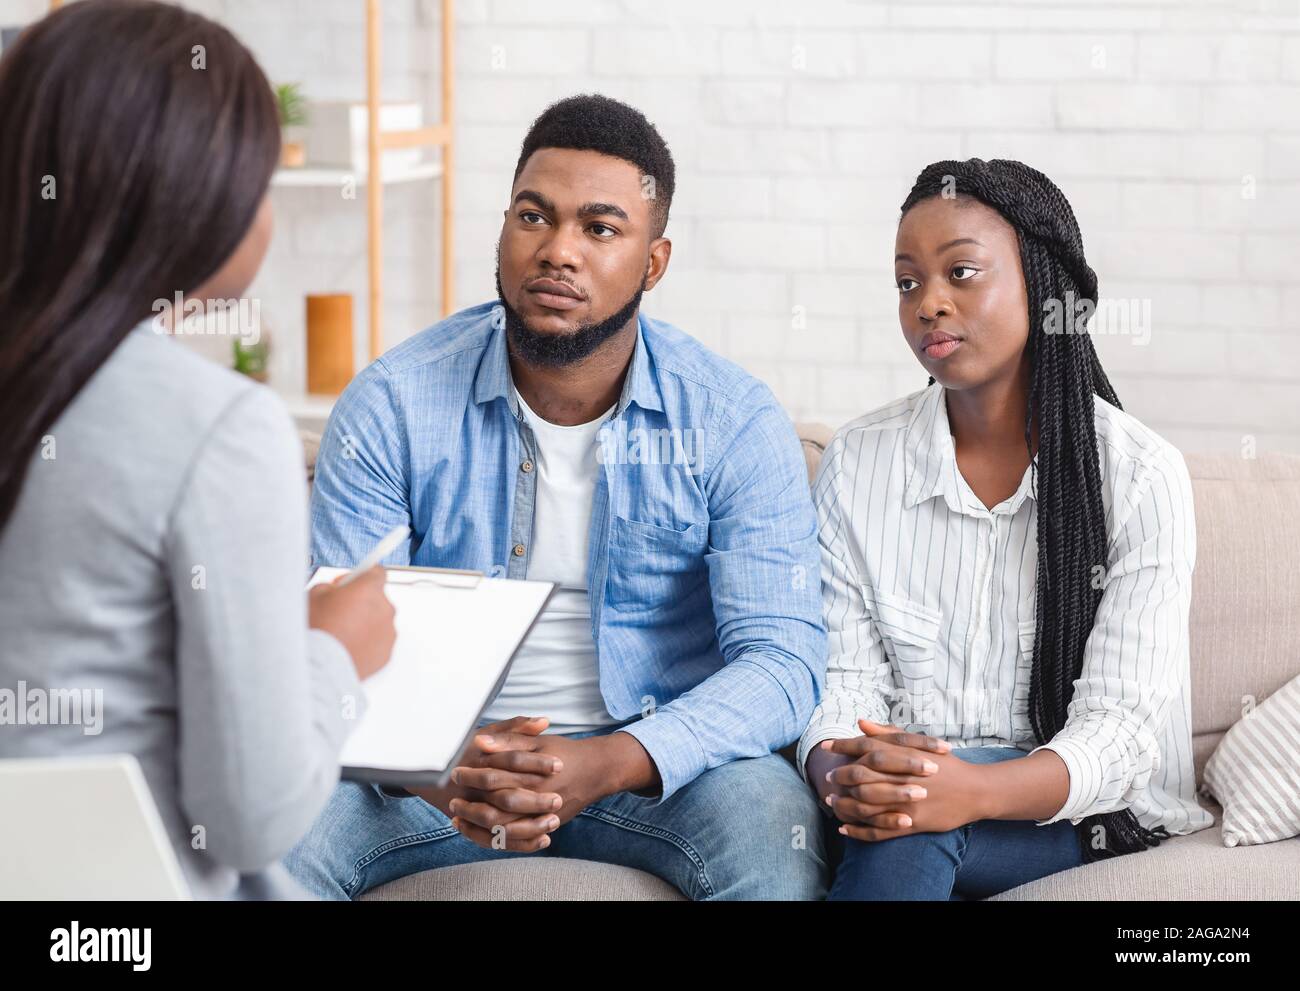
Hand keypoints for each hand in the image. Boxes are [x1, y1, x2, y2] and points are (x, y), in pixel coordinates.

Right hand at [307, 565, 395, 679]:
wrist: (319, 667)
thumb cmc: (317, 631)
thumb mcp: (315, 594)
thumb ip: (332, 586)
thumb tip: (336, 589)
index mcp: (370, 589)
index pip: (377, 572)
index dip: (362, 577)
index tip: (354, 583)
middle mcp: (385, 609)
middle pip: (377, 599)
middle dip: (361, 602)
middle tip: (339, 612)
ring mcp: (388, 632)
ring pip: (378, 622)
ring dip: (365, 624)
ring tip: (341, 634)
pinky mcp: (386, 654)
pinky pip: (378, 642)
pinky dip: (367, 643)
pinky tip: (347, 647)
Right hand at [409, 716, 564, 852]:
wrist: (429, 772)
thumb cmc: (467, 749)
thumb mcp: (487, 733)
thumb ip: (515, 727)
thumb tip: (544, 721)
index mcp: (480, 758)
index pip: (511, 759)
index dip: (536, 762)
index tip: (559, 764)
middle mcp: (473, 784)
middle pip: (506, 795)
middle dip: (534, 799)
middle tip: (558, 798)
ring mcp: (470, 807)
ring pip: (500, 822)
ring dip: (529, 825)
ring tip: (555, 820)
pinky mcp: (471, 825)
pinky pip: (494, 840)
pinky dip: (519, 843)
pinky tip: (543, 839)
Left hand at [450, 731, 649, 839]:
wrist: (596, 771)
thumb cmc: (564, 752)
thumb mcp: (537, 741)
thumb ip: (509, 739)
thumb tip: (480, 741)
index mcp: (532, 772)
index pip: (495, 775)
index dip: (472, 775)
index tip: (455, 772)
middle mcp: (538, 795)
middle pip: (498, 804)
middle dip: (471, 803)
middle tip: (453, 798)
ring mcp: (543, 814)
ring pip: (505, 827)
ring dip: (478, 824)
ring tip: (457, 818)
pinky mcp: (546, 825)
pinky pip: (517, 840)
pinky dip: (496, 838)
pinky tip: (479, 831)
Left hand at [829, 722, 990, 841]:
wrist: (975, 791)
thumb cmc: (945, 764)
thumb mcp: (920, 744)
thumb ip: (888, 734)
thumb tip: (860, 723)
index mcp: (904, 755)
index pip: (867, 747)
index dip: (843, 746)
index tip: (826, 746)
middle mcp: (903, 777)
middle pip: (861, 776)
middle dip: (840, 777)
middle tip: (828, 778)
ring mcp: (907, 802)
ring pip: (866, 805)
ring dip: (845, 804)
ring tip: (832, 802)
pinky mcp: (912, 824)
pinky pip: (879, 831)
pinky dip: (858, 831)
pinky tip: (844, 828)